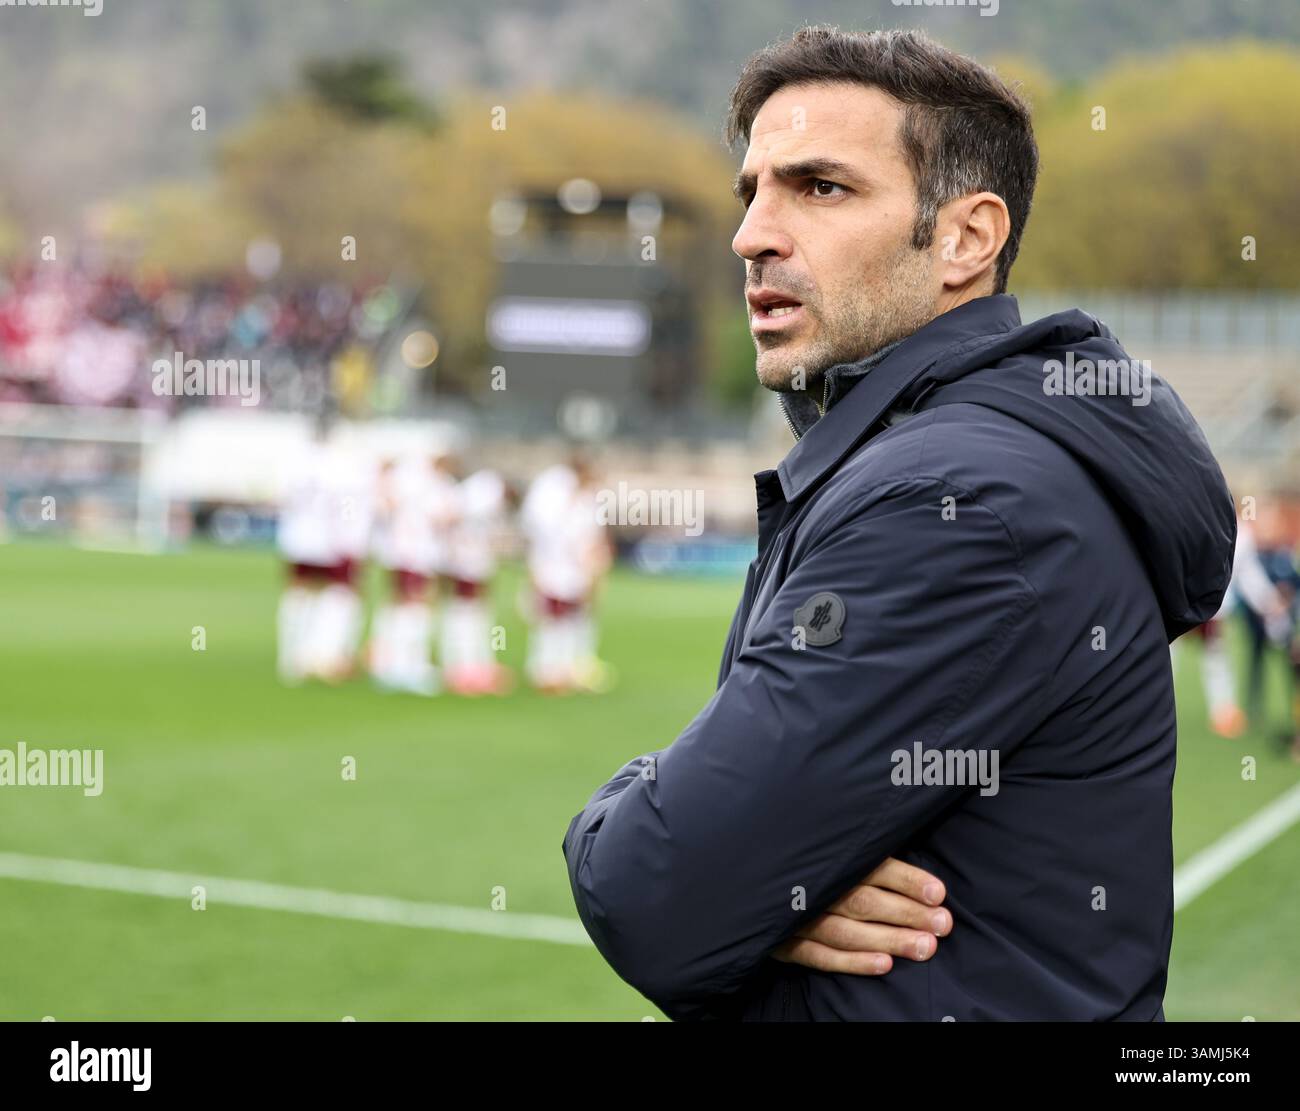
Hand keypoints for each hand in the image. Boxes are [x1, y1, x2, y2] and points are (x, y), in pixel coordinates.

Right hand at [771, 857, 951, 975]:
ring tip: (925, 947)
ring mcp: (795, 916)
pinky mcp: (783, 942)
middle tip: (942, 925)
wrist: (743, 875)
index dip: (906, 880)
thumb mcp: (828, 843)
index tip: (937, 893)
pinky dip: (852, 962)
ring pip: (846, 931)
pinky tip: (884, 965)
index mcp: (824, 855)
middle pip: (864, 901)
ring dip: (889, 940)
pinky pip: (819, 956)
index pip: (871, 867)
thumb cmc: (802, 860)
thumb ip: (863, 849)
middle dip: (907, 914)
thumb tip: (912, 863)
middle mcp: (811, 886)